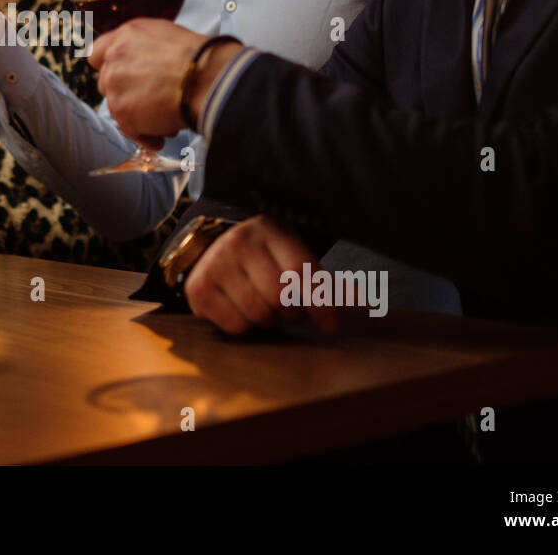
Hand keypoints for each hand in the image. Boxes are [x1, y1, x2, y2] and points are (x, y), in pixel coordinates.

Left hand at [88, 19, 211, 147]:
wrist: (208, 78)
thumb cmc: (198, 57)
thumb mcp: (165, 35)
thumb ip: (141, 47)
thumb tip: (139, 61)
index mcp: (125, 36)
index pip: (97, 54)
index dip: (108, 67)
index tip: (121, 77)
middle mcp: (114, 58)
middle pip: (106, 83)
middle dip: (125, 92)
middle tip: (149, 99)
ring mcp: (115, 86)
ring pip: (117, 108)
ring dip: (138, 115)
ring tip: (165, 120)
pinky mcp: (122, 111)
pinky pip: (129, 130)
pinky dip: (146, 135)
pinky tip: (163, 136)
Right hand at [185, 216, 338, 334]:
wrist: (211, 248)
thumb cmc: (263, 257)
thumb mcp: (292, 255)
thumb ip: (323, 279)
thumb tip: (358, 298)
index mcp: (270, 230)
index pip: (301, 271)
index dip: (321, 302)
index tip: (332, 325)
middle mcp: (239, 243)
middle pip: (281, 297)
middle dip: (292, 311)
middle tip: (290, 307)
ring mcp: (215, 264)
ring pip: (259, 315)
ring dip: (269, 320)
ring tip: (265, 305)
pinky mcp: (198, 288)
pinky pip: (235, 326)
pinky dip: (245, 326)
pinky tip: (242, 309)